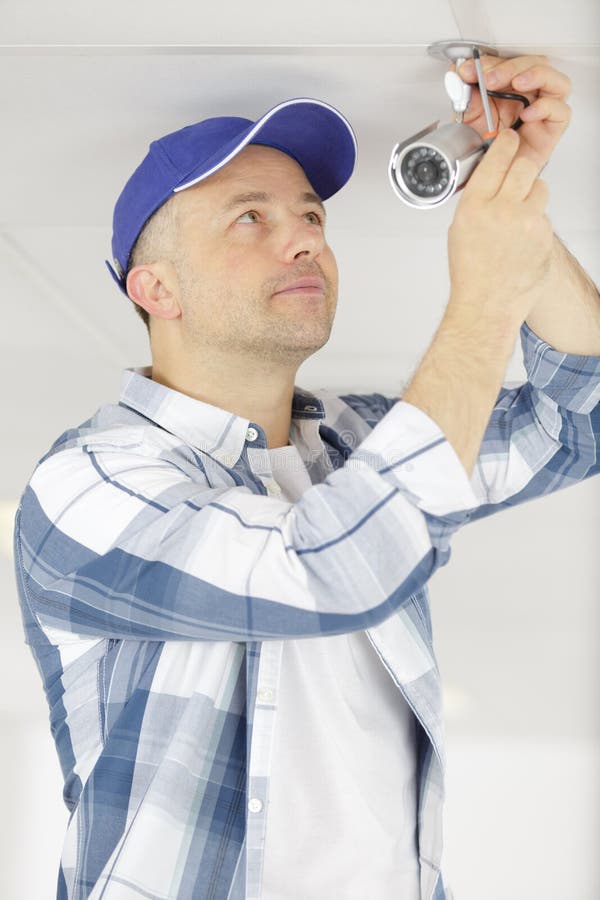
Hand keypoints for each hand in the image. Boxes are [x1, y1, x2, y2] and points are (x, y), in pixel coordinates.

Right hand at [446, 128, 553, 339]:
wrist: (487, 306)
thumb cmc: (471, 273)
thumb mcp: (460, 229)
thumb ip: (478, 200)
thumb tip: (492, 178)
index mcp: (476, 206)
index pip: (497, 158)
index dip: (506, 144)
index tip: (509, 139)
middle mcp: (504, 211)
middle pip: (525, 166)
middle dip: (521, 167)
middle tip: (517, 172)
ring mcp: (529, 224)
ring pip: (540, 189)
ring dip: (531, 196)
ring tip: (517, 217)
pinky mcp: (546, 237)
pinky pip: (545, 217)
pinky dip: (536, 224)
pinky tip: (522, 241)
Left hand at [448, 54, 571, 171]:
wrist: (490, 175)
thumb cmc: (485, 146)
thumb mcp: (469, 116)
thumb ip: (465, 93)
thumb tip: (458, 72)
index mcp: (509, 87)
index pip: (509, 61)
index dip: (490, 62)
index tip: (470, 70)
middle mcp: (529, 94)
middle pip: (534, 64)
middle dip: (510, 67)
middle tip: (490, 78)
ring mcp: (543, 109)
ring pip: (555, 80)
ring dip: (535, 75)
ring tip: (517, 83)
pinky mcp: (553, 127)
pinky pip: (561, 111)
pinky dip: (546, 107)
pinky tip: (528, 113)